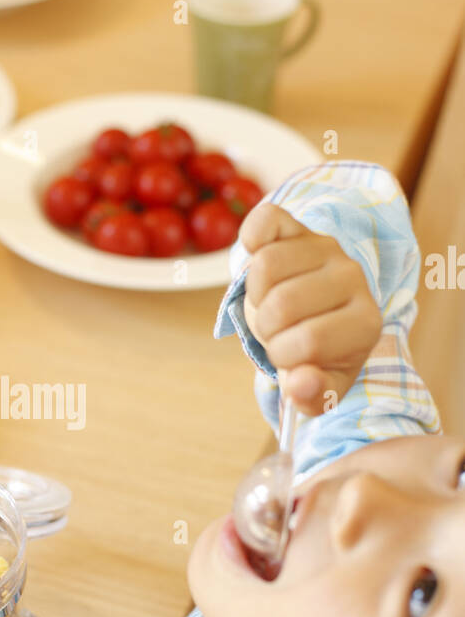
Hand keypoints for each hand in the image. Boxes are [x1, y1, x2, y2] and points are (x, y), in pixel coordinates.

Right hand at [240, 202, 381, 416]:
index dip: (284, 355)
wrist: (322, 308)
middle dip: (266, 326)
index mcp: (365, 323)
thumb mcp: (322, 382)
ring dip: (254, 294)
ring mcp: (325, 247)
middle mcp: (353, 277)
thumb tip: (299, 383)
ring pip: (264, 266)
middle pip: (281, 303)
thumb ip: (313, 395)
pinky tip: (257, 254)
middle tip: (277, 328)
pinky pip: (265, 221)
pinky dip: (251, 238)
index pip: (308, 341)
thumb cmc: (319, 351)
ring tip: (270, 302)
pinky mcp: (298, 226)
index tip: (289, 355)